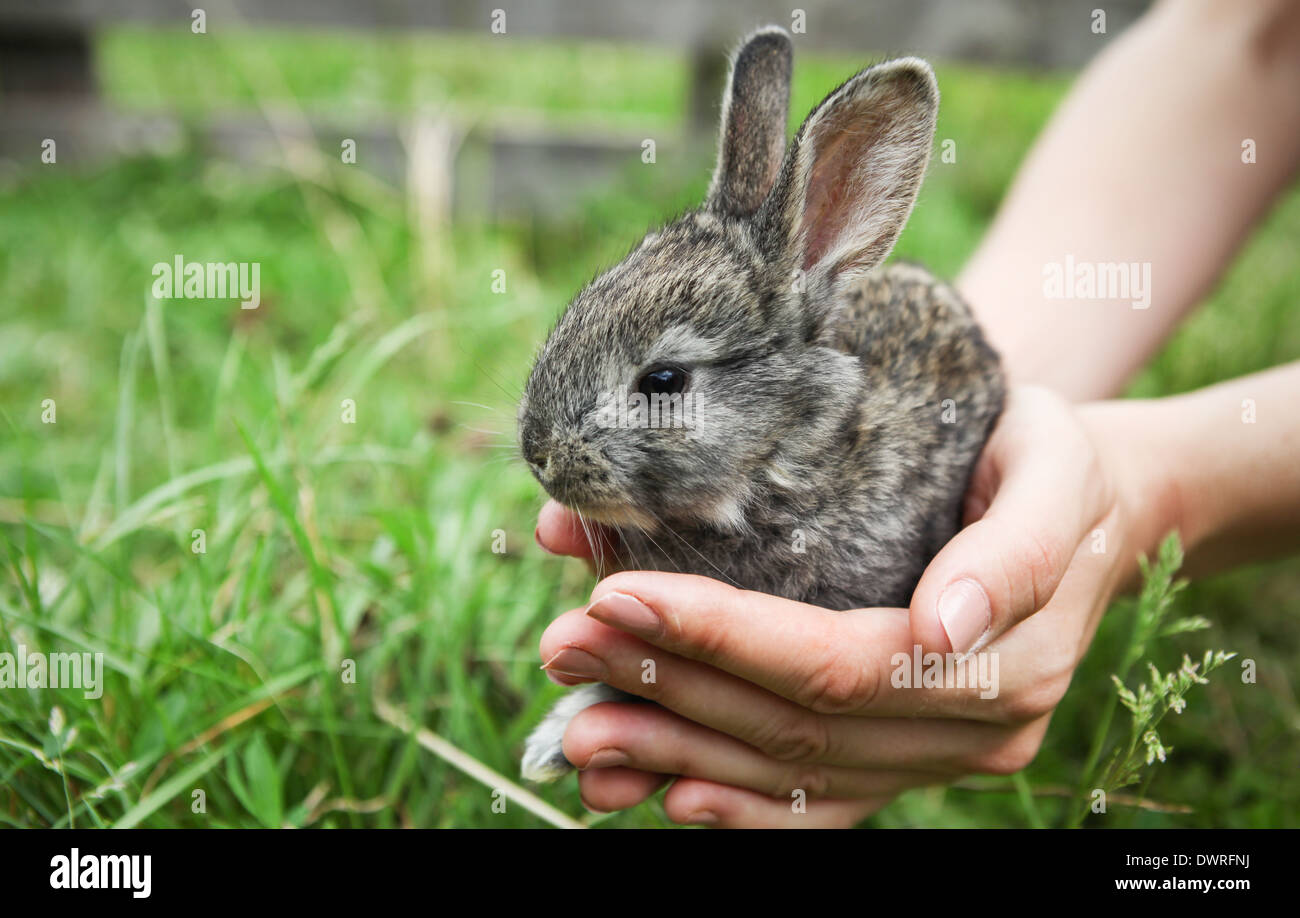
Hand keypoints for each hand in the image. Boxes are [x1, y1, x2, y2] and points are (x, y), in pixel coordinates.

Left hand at [533, 386, 1173, 826]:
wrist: (1088, 510)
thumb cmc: (1051, 463)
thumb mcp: (1054, 468)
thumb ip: (1012, 549)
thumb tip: (944, 625)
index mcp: (1006, 656)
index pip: (836, 665)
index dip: (723, 639)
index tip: (618, 592)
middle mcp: (972, 727)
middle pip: (795, 724)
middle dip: (668, 686)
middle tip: (564, 647)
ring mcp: (937, 757)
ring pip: (789, 772)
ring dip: (673, 751)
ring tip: (576, 725)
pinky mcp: (907, 761)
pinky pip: (814, 804)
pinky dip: (730, 804)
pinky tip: (654, 791)